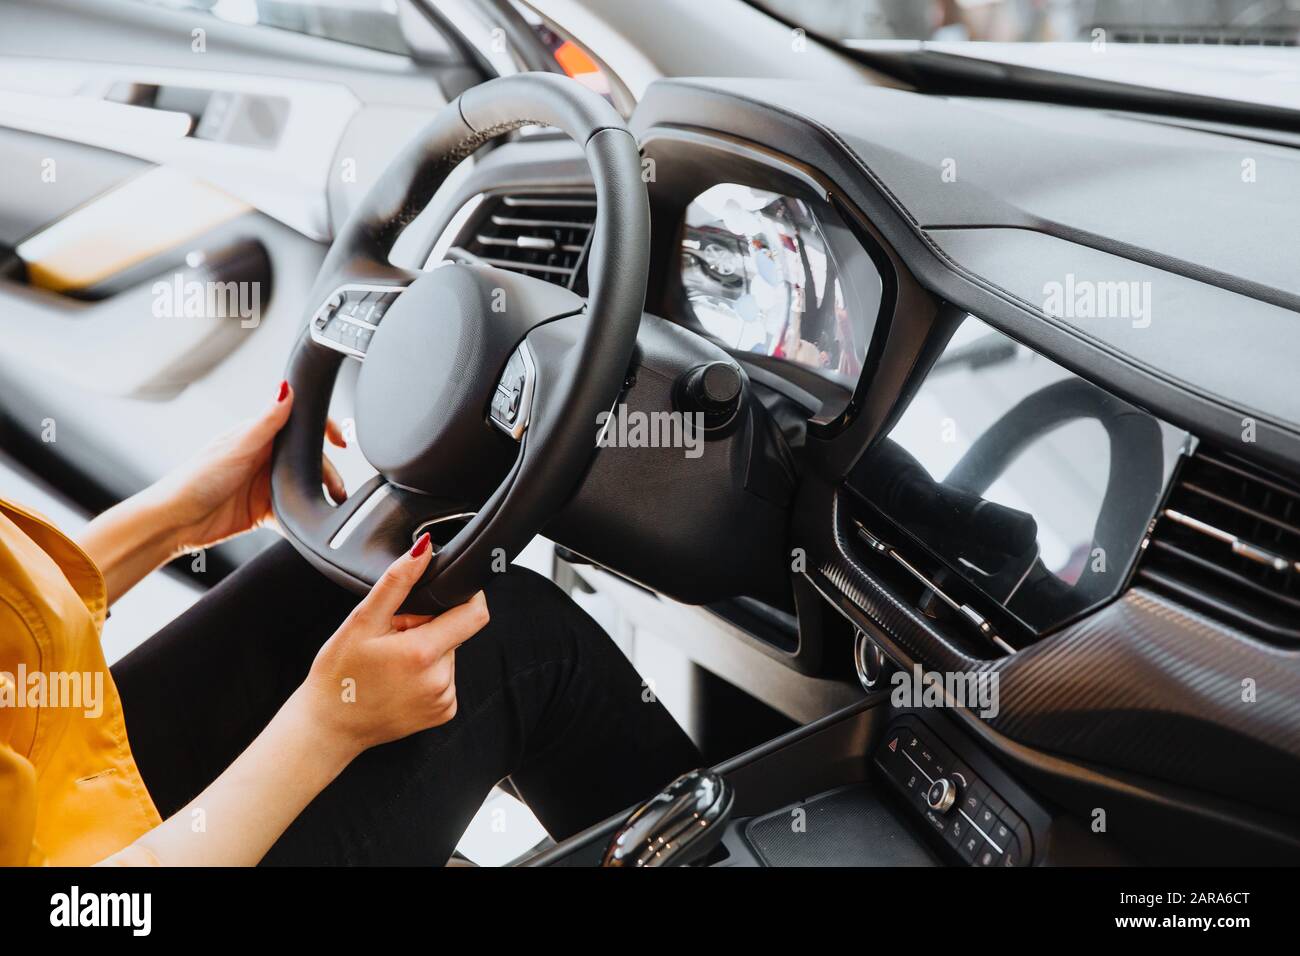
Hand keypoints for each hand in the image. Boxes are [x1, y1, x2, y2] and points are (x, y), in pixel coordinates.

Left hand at [153, 380, 347, 553]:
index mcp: (259, 437)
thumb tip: (286, 388)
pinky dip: (303, 519)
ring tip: (330, 505)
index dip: (323, 429)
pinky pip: (293, 514)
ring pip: (305, 487)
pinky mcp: (264, 511)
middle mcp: (265, 458)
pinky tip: (310, 524)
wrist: (176, 521)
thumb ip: (267, 421)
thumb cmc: (196, 479)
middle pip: (308, 460)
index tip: (342, 439)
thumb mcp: (237, 447)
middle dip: (328, 472)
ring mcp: (265, 485)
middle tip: (338, 488)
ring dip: (319, 496)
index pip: (299, 425)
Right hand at [300, 534, 489, 753]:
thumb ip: (397, 582)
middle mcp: (440, 679)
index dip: (465, 597)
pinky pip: (446, 678)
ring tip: (392, 662)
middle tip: (395, 637)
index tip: (442, 595)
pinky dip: (428, 673)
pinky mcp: (443, 713)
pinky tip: (400, 680)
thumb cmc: (338, 675)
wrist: (329, 726)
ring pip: (450, 655)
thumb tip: (424, 549)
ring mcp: (444, 699)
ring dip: (428, 650)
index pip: (475, 614)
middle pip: (457, 632)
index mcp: (423, 653)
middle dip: (430, 626)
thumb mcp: (361, 621)